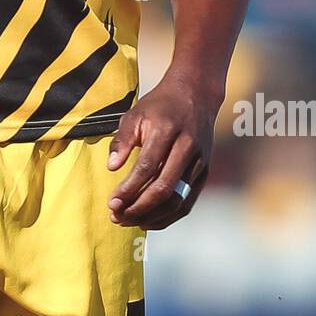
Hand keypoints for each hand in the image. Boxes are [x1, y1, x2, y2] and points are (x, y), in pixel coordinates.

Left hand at [106, 71, 221, 229]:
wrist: (196, 95)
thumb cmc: (160, 106)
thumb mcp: (135, 114)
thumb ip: (122, 140)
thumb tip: (112, 167)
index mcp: (167, 130)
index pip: (147, 167)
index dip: (128, 188)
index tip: (111, 203)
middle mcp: (187, 147)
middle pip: (163, 187)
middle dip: (138, 207)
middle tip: (117, 216)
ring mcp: (199, 161)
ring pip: (177, 199)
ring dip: (152, 216)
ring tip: (129, 221)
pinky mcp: (204, 172)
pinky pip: (188, 201)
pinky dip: (169, 216)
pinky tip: (149, 220)